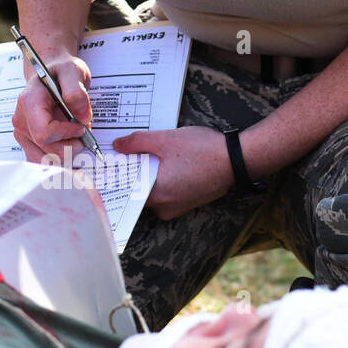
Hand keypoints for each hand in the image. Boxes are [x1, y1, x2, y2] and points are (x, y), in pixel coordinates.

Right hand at [11, 54, 94, 162]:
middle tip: (82, 131)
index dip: (67, 134)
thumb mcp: (73, 72)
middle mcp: (22, 121)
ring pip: (46, 160)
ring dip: (67, 153)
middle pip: (47, 151)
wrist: (51, 74)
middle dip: (71, 145)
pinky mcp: (29, 143)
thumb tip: (82, 117)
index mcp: (29, 103)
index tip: (80, 127)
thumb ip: (77, 92)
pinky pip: (44, 161)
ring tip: (74, 135)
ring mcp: (24, 134)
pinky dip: (61, 157)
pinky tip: (69, 145)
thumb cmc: (60, 73)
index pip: (44, 133)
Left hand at [113, 126, 233, 220]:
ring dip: (149, 174)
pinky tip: (168, 162)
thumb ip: (137, 142)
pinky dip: (163, 178)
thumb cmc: (204, 151)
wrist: (238, 160)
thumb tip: (118, 146)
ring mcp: (177, 207)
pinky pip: (166, 192)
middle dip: (133, 171)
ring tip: (151, 154)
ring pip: (152, 190)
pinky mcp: (187, 202)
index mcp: (155, 194)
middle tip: (129, 153)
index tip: (108, 163)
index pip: (125, 189)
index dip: (116, 174)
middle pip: (137, 190)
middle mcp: (164, 207)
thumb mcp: (165, 140)